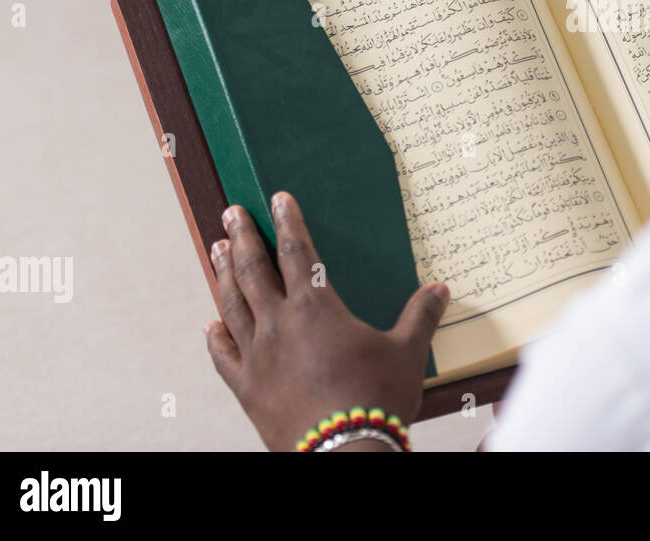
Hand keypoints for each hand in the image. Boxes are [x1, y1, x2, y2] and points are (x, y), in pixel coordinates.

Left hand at [203, 191, 448, 451]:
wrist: (343, 451)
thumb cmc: (377, 398)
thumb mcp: (407, 352)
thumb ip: (421, 316)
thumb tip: (440, 289)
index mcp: (316, 308)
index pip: (296, 251)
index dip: (288, 222)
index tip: (277, 199)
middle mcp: (279, 325)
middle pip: (253, 271)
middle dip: (242, 238)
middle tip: (230, 213)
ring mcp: (257, 357)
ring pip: (232, 306)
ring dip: (223, 275)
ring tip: (216, 251)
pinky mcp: (248, 390)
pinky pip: (224, 357)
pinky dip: (216, 338)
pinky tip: (210, 325)